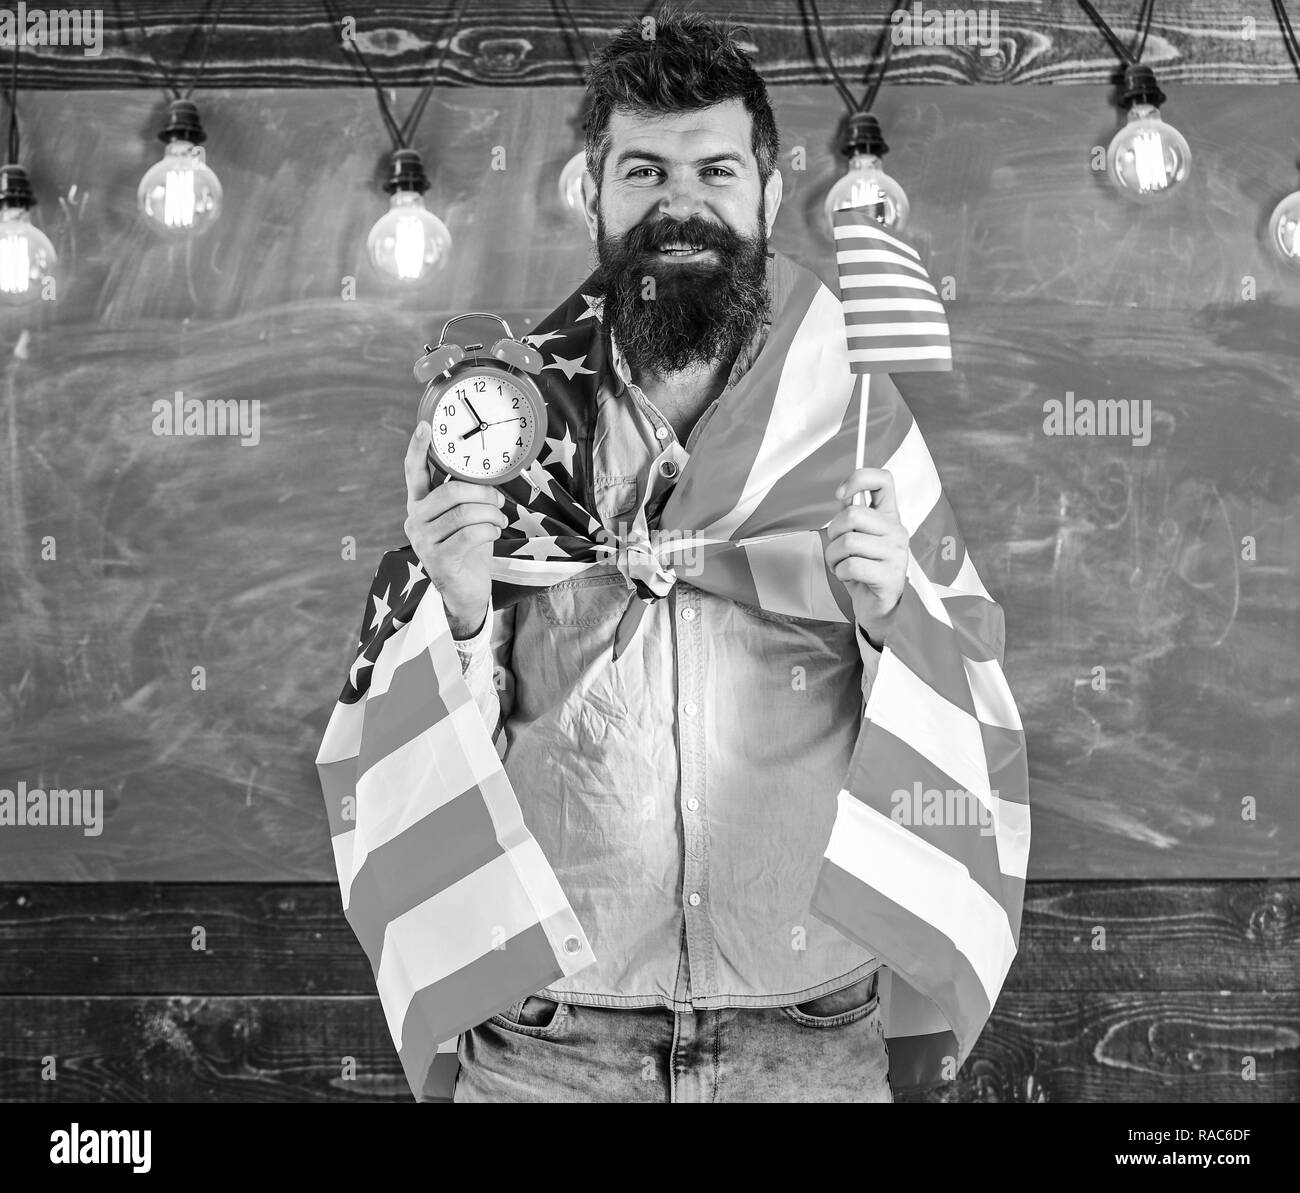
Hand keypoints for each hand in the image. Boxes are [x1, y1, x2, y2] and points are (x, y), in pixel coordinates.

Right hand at [403, 421, 509, 636]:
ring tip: (500, 521)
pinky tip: (494, 533)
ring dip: (491, 514)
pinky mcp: (438, 560)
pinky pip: (470, 534)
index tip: (425, 426)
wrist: (466, 592)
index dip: (418, 448)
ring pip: (464, 513)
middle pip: (451, 492)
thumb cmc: (468, 549)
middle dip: (483, 494)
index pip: (413, 471)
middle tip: (499, 501)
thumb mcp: (466, 516)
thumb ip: (467, 496)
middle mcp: (415, 519)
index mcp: (420, 504)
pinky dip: (489, 530)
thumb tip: (488, 476)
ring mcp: (423, 541)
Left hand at [824, 467, 908, 646]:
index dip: (859, 478)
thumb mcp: (858, 537)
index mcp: (890, 517)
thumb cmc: (865, 569)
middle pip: (852, 514)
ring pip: (847, 542)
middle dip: (833, 533)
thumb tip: (843, 493)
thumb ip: (852, 514)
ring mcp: (896, 553)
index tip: (841, 494)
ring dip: (834, 557)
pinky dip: (841, 573)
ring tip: (842, 566)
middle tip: (838, 549)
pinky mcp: (889, 576)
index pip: (884, 480)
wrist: (878, 606)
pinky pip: (850, 566)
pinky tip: (850, 578)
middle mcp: (897, 531)